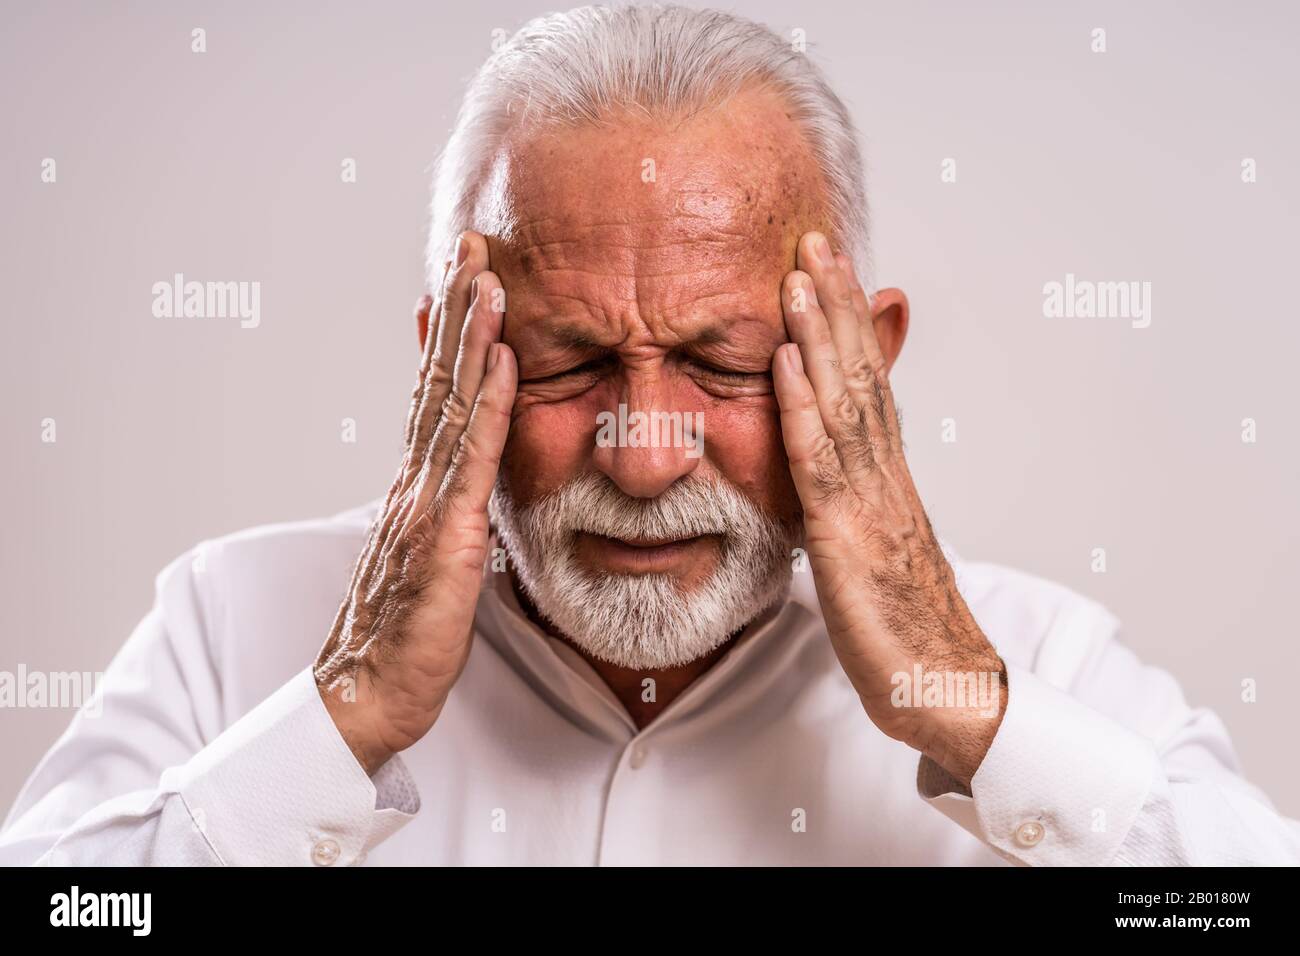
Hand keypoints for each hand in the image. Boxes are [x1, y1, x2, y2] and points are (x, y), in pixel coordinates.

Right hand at [313, 231, 515, 774]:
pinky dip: (487, 403)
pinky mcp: (444, 532)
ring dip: (471, 334)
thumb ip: (451, 513)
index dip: (450, 336)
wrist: (367, 691)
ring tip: (489, 274)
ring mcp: (425, 501)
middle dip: (457, 309)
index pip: (435, 394)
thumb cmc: (406, 633)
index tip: (468, 281)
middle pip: (437, 379)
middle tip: (474, 244)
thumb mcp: (434, 558)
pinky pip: (472, 456)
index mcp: (417, 485)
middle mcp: (415, 480)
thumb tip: (475, 486)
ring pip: (451, 402)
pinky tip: (503, 359)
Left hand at [772, 232, 1005, 785]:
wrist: (944, 685)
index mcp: (885, 475)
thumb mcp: (870, 546)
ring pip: (843, 400)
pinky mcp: (847, 534)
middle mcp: (883, 472)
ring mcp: (869, 498)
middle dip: (838, 302)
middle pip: (861, 372)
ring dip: (820, 332)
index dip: (847, 323)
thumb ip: (848, 499)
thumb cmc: (902, 624)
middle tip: (815, 239)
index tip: (826, 268)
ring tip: (800, 272)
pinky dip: (801, 404)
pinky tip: (784, 359)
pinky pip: (820, 459)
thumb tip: (827, 468)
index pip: (866, 381)